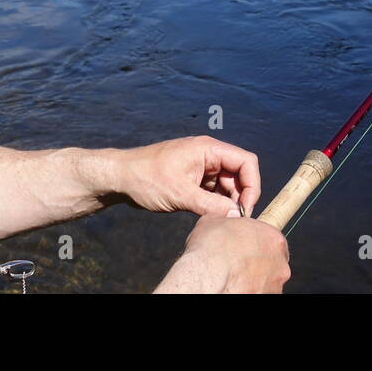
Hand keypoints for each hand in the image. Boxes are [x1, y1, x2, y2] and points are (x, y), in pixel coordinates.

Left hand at [112, 135, 261, 216]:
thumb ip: (211, 205)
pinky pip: (213, 190)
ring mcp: (200, 166)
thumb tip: (235, 216)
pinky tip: (210, 217)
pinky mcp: (193, 178)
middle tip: (233, 221)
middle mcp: (208, 155)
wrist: (119, 178)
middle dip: (240, 197)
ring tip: (220, 221)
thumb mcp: (180, 194)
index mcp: (208, 149)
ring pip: (227, 185)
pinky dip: (215, 203)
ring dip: (227, 202)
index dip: (252, 185)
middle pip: (239, 174)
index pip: (246, 162)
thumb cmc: (146, 179)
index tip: (245, 209)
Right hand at [154, 210, 290, 293]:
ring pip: (267, 280)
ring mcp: (274, 285)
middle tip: (238, 262)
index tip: (246, 246)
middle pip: (272, 261)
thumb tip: (227, 217)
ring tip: (234, 277)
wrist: (207, 277)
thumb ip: (228, 219)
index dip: (256, 243)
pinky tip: (234, 287)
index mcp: (273, 239)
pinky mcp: (266, 298)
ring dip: (254, 279)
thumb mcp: (214, 220)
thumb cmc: (212, 250)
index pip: (271, 239)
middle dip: (258, 262)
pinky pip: (259, 292)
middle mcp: (279, 263)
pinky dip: (249, 290)